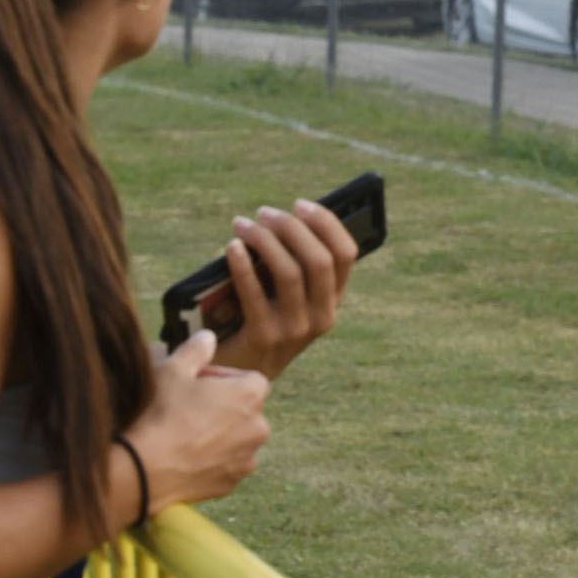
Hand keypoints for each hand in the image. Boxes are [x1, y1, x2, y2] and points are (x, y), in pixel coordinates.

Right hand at [121, 330, 269, 514]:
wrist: (141, 472)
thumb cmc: (159, 415)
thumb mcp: (172, 370)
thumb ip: (195, 350)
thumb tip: (207, 337)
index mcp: (252, 395)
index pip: (248, 378)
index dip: (221, 378)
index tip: (196, 383)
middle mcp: (259, 427)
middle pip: (244, 409)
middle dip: (221, 406)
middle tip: (186, 407)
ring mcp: (247, 458)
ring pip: (236, 438)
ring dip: (217, 434)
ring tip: (182, 433)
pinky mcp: (232, 483)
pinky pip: (226, 465)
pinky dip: (211, 460)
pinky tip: (182, 456)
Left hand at [213, 197, 358, 378]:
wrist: (232, 373)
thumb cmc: (254, 321)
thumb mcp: (284, 296)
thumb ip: (291, 267)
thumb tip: (281, 219)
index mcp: (332, 302)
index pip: (346, 254)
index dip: (326, 224)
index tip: (300, 204)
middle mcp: (322, 317)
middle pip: (319, 260)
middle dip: (291, 227)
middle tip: (264, 212)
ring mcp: (296, 331)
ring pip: (290, 273)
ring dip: (264, 240)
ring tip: (242, 225)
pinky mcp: (265, 339)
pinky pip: (255, 293)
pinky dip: (243, 265)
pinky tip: (231, 248)